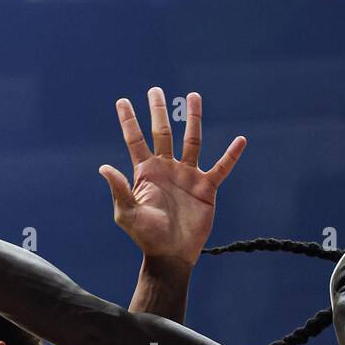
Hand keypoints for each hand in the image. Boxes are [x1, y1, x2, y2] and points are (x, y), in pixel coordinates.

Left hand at [99, 87, 244, 267]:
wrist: (171, 253)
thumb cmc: (146, 236)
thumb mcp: (128, 213)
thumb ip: (119, 189)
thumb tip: (103, 167)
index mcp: (146, 172)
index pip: (136, 140)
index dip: (129, 121)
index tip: (122, 101)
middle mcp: (167, 169)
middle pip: (162, 132)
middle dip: (159, 111)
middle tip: (155, 90)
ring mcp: (187, 176)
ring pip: (192, 141)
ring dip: (193, 119)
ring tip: (193, 96)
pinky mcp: (206, 187)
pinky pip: (221, 167)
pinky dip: (231, 155)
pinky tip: (240, 140)